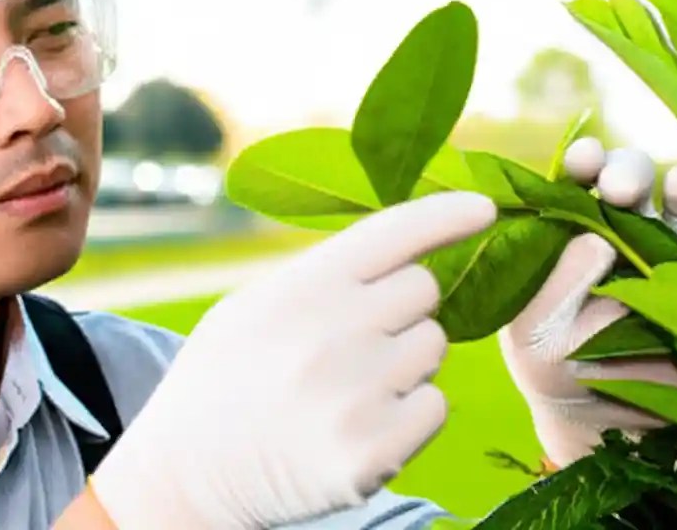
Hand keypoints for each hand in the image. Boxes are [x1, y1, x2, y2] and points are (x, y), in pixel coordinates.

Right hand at [89, 192, 497, 528]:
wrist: (190, 469)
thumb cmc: (224, 376)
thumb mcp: (253, 305)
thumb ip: (321, 274)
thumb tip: (406, 249)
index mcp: (302, 288)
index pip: (395, 232)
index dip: (448, 214)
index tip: (486, 207)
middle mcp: (335, 335)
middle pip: (424, 290)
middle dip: (400, 306)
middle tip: (353, 336)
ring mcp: (358, 395)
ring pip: (433, 347)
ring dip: (405, 359)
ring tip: (346, 384)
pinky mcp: (375, 451)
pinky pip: (434, 406)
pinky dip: (408, 412)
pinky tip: (357, 420)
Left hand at [499, 138, 676, 467]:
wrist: (601, 408)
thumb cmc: (550, 364)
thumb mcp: (535, 334)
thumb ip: (556, 287)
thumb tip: (597, 240)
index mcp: (549, 233)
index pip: (560, 186)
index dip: (572, 168)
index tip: (582, 160)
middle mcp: (596, 227)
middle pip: (609, 180)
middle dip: (616, 171)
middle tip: (616, 186)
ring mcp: (642, 244)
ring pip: (651, 198)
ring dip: (653, 180)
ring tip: (654, 186)